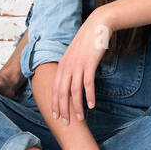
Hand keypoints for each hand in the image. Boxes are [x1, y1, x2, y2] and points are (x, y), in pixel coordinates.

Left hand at [53, 9, 114, 124]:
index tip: (56, 116)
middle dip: (62, 110)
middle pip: (61, 93)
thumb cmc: (87, 42)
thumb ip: (71, 67)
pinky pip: (88, 84)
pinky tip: (92, 105)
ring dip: (76, 107)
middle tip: (65, 123)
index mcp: (62, 66)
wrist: (96, 26)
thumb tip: (72, 80)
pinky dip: (89, 96)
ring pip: (74, 91)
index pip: (54, 89)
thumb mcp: (74, 55)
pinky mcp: (89, 64)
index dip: (54, 104)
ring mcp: (77, 66)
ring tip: (80, 118)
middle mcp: (67, 67)